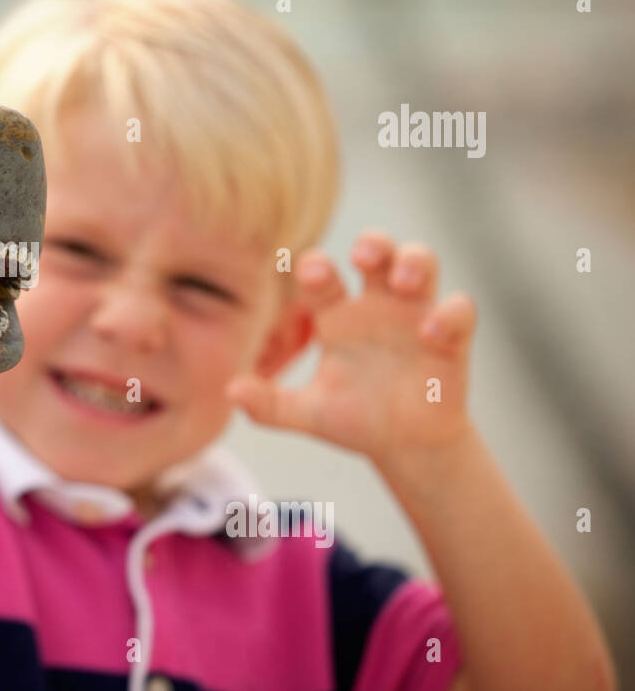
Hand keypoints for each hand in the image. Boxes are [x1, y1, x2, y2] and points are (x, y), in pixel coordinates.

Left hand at [226, 231, 477, 465]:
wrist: (403, 447)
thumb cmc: (353, 419)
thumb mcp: (308, 414)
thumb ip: (270, 405)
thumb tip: (231, 391)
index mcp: (336, 315)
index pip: (323, 276)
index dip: (317, 267)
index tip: (312, 274)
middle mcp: (375, 306)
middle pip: (378, 250)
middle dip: (373, 243)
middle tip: (362, 257)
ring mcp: (414, 317)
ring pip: (421, 263)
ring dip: (413, 261)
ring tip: (401, 282)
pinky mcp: (451, 339)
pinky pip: (459, 310)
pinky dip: (450, 313)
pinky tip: (431, 332)